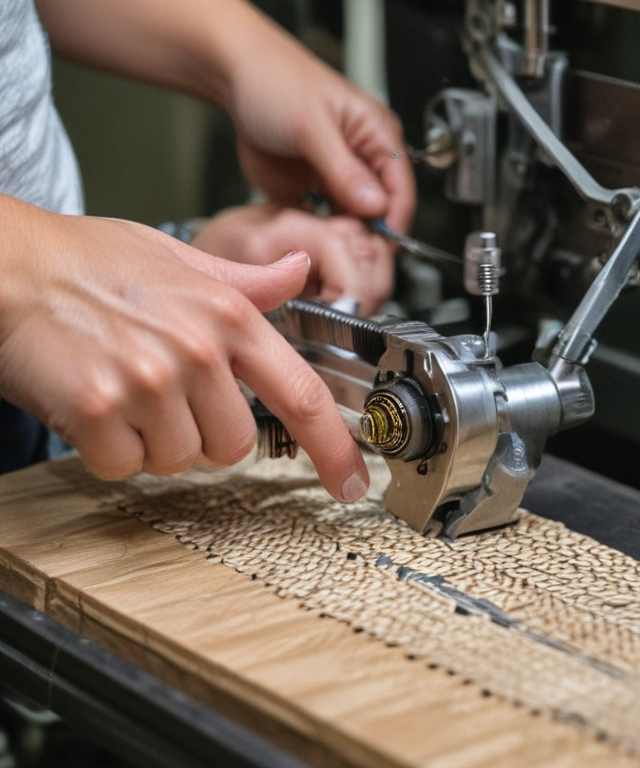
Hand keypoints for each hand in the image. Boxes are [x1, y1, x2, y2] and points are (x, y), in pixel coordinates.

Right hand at [0, 197, 368, 500]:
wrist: (11, 264)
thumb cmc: (92, 262)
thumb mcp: (181, 261)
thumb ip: (248, 281)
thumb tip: (297, 269)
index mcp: (228, 316)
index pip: (303, 395)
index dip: (336, 447)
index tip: (352, 480)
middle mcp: (198, 351)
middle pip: (234, 445)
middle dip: (204, 433)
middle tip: (166, 393)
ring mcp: (149, 381)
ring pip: (180, 460)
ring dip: (154, 440)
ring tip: (125, 389)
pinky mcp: (98, 409)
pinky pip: (125, 465)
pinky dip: (110, 448)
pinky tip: (95, 404)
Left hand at [228, 12, 415, 235]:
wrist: (233, 78)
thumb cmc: (276, 81)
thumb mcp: (311, 125)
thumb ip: (343, 170)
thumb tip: (375, 204)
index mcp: (376, 136)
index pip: (400, 189)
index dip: (394, 223)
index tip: (381, 250)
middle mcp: (361, 161)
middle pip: (379, 212)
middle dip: (367, 237)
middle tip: (348, 256)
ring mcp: (336, 179)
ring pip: (352, 223)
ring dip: (340, 240)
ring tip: (325, 249)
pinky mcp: (311, 192)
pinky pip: (322, 224)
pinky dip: (317, 236)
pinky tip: (307, 240)